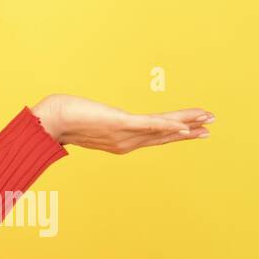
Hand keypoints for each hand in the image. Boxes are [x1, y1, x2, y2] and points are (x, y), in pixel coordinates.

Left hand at [31, 93, 213, 153]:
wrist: (47, 122)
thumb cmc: (61, 117)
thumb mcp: (86, 119)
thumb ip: (95, 121)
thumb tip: (90, 115)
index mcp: (121, 142)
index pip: (155, 137)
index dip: (176, 132)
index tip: (195, 130)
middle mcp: (126, 142)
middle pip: (165, 136)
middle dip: (189, 130)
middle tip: (211, 125)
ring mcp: (123, 134)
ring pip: (162, 129)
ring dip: (186, 124)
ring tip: (207, 120)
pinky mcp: (119, 124)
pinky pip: (148, 125)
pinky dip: (167, 125)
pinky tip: (184, 125)